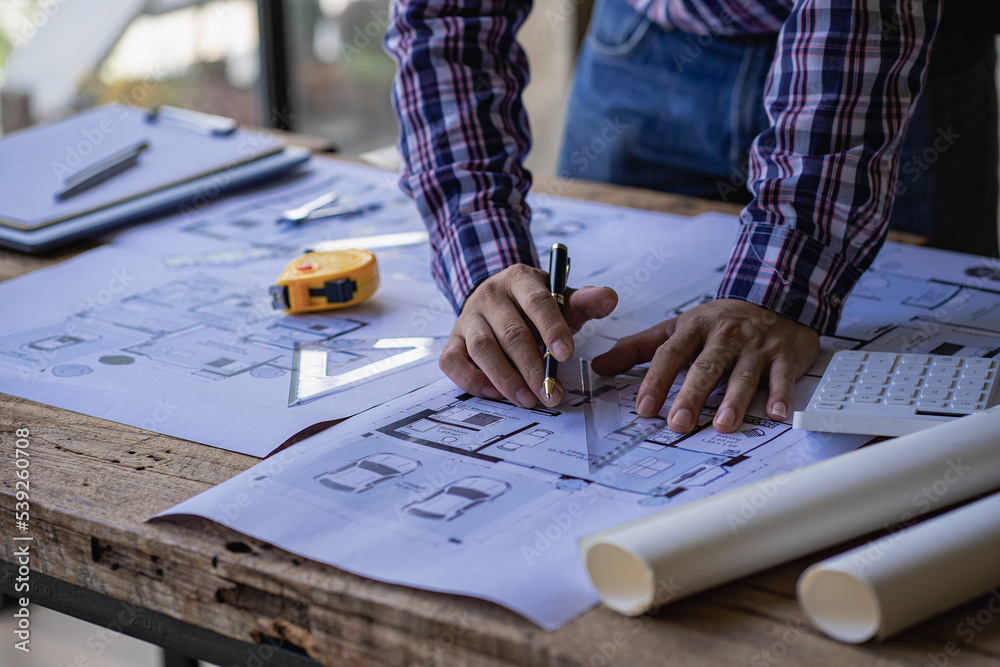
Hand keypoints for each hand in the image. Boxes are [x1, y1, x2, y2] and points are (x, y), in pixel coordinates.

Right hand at [439, 264, 617, 407]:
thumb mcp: (562, 297)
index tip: (566, 355)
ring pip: (481, 349)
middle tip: (551, 393)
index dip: (552, 329)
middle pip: (511, 333)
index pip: (537, 302)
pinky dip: (471, 380)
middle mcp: (489, 295)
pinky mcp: (453, 339)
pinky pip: (452, 362)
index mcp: (519, 279)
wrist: (498, 299)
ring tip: (528, 400)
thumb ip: (585, 300)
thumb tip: (609, 299)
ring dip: (505, 379)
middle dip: (532, 367)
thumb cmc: (534, 304)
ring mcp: (467, 318)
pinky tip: (495, 393)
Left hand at [591, 298, 818, 432]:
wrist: (774, 295)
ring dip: (734, 401)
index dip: (656, 381)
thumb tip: (600, 366)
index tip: (644, 408)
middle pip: (706, 367)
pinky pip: (782, 377)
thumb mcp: (677, 327)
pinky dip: (781, 396)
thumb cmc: (720, 321)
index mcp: (695, 328)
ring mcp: (755, 346)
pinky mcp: (784, 355)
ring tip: (722, 425)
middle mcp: (724, 336)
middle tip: (678, 423)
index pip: (670, 354)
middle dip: (691, 396)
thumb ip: (638, 348)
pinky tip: (776, 415)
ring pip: (743, 374)